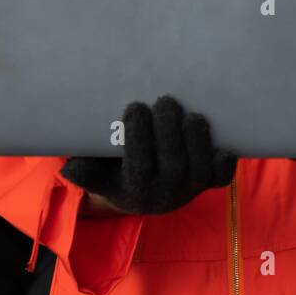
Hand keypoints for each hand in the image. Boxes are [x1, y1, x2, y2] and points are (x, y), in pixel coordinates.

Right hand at [59, 96, 236, 215]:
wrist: (144, 194)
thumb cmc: (116, 172)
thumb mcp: (97, 175)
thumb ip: (85, 170)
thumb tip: (70, 166)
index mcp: (136, 190)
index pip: (140, 164)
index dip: (138, 136)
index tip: (134, 106)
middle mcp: (166, 193)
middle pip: (173, 164)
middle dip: (170, 131)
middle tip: (166, 100)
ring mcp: (190, 189)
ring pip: (199, 169)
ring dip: (198, 141)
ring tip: (192, 115)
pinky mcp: (208, 183)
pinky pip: (221, 177)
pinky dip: (225, 162)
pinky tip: (224, 144)